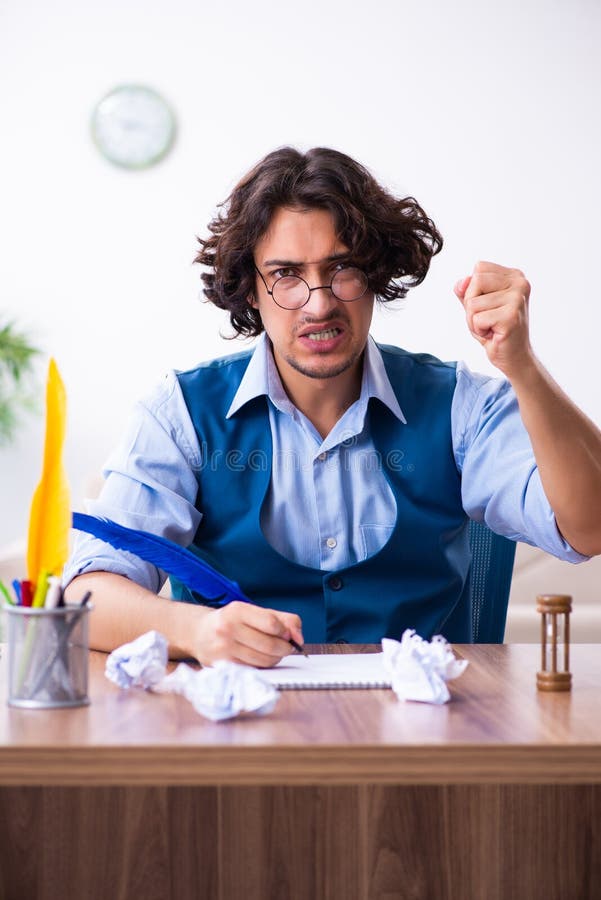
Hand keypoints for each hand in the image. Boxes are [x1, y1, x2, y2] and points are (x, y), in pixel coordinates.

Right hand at [192, 600, 303, 667]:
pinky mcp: (223, 665)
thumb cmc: (233, 621)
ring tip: (274, 653)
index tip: (288, 635)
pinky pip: (254, 669)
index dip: (286, 632)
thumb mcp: (255, 612)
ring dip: (276, 659)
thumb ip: (283, 620)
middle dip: (285, 648)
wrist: (200, 633)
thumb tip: (299, 638)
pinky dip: (263, 666)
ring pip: (264, 660)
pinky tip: (261, 658)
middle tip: (286, 647)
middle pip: (270, 644)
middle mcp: (228, 628)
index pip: (272, 623)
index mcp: (238, 610)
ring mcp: (224, 648)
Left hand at [454, 261, 532, 378]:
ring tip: (490, 327)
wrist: (513, 356)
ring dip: (474, 321)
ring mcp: (517, 298)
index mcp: (514, 275)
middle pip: (475, 281)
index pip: (479, 268)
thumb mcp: (476, 305)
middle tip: (487, 319)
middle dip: (471, 305)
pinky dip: (479, 330)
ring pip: (472, 303)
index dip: (473, 289)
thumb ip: (466, 289)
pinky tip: (494, 334)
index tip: (488, 306)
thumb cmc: (495, 330)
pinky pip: (477, 319)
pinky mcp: (511, 316)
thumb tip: (461, 283)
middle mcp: (520, 283)